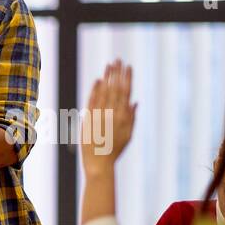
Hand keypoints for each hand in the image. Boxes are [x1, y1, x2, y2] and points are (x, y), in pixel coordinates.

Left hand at [80, 59, 136, 176]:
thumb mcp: (128, 135)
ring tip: (109, 65)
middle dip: (117, 73)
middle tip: (118, 60)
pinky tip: (97, 80)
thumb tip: (135, 102)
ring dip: (107, 77)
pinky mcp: (89, 120)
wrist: (99, 164)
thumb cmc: (114, 150)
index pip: (126, 92)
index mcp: (124, 117)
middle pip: (115, 89)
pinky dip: (95, 90)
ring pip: (104, 92)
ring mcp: (100, 117)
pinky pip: (92, 102)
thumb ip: (132, 117)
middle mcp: (113, 115)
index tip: (128, 67)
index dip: (127, 79)